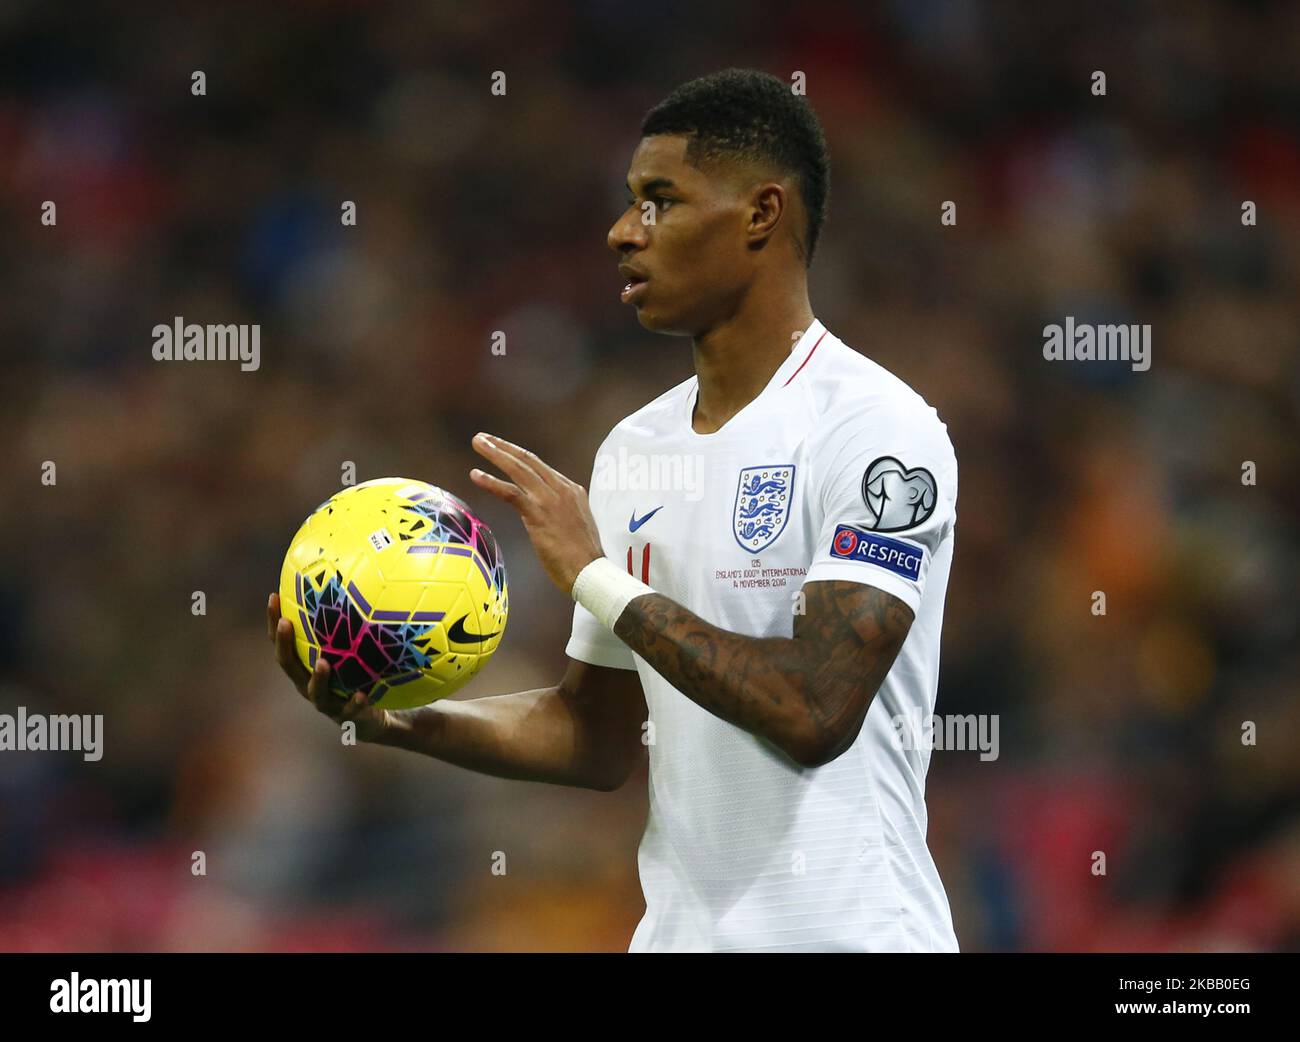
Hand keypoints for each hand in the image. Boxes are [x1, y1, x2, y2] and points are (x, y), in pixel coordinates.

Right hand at [267, 592, 390, 742]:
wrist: (370, 717)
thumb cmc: (355, 676)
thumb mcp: (349, 651)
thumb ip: (346, 627)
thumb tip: (352, 583)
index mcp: (304, 666)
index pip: (282, 642)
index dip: (274, 622)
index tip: (274, 596)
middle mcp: (308, 684)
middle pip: (289, 665)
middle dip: (285, 644)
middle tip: (286, 623)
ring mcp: (327, 703)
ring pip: (316, 692)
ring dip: (319, 677)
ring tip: (323, 663)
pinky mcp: (347, 717)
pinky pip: (350, 711)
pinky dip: (355, 703)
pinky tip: (362, 694)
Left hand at [469, 432, 604, 592]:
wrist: (591, 572)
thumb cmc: (584, 558)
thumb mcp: (576, 526)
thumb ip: (562, 513)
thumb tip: (548, 516)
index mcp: (572, 490)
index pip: (540, 467)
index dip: (519, 456)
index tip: (503, 449)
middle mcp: (561, 489)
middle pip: (528, 460)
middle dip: (503, 447)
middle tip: (483, 438)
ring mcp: (549, 500)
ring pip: (518, 470)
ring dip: (495, 454)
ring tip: (478, 443)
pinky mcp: (538, 514)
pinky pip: (510, 493)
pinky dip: (491, 482)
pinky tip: (475, 475)